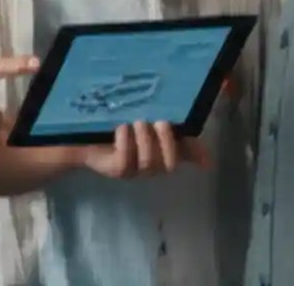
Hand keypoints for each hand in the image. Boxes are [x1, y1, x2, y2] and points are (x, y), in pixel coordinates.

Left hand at [78, 122, 210, 178]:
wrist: (85, 131)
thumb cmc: (122, 126)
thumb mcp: (151, 126)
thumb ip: (180, 136)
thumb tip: (207, 160)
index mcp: (162, 154)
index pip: (183, 157)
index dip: (188, 149)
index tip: (177, 129)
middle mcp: (150, 166)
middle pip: (168, 164)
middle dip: (165, 141)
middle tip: (155, 122)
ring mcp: (133, 171)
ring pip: (147, 162)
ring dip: (143, 138)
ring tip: (135, 123)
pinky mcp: (115, 170)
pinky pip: (126, 161)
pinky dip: (125, 141)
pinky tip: (121, 128)